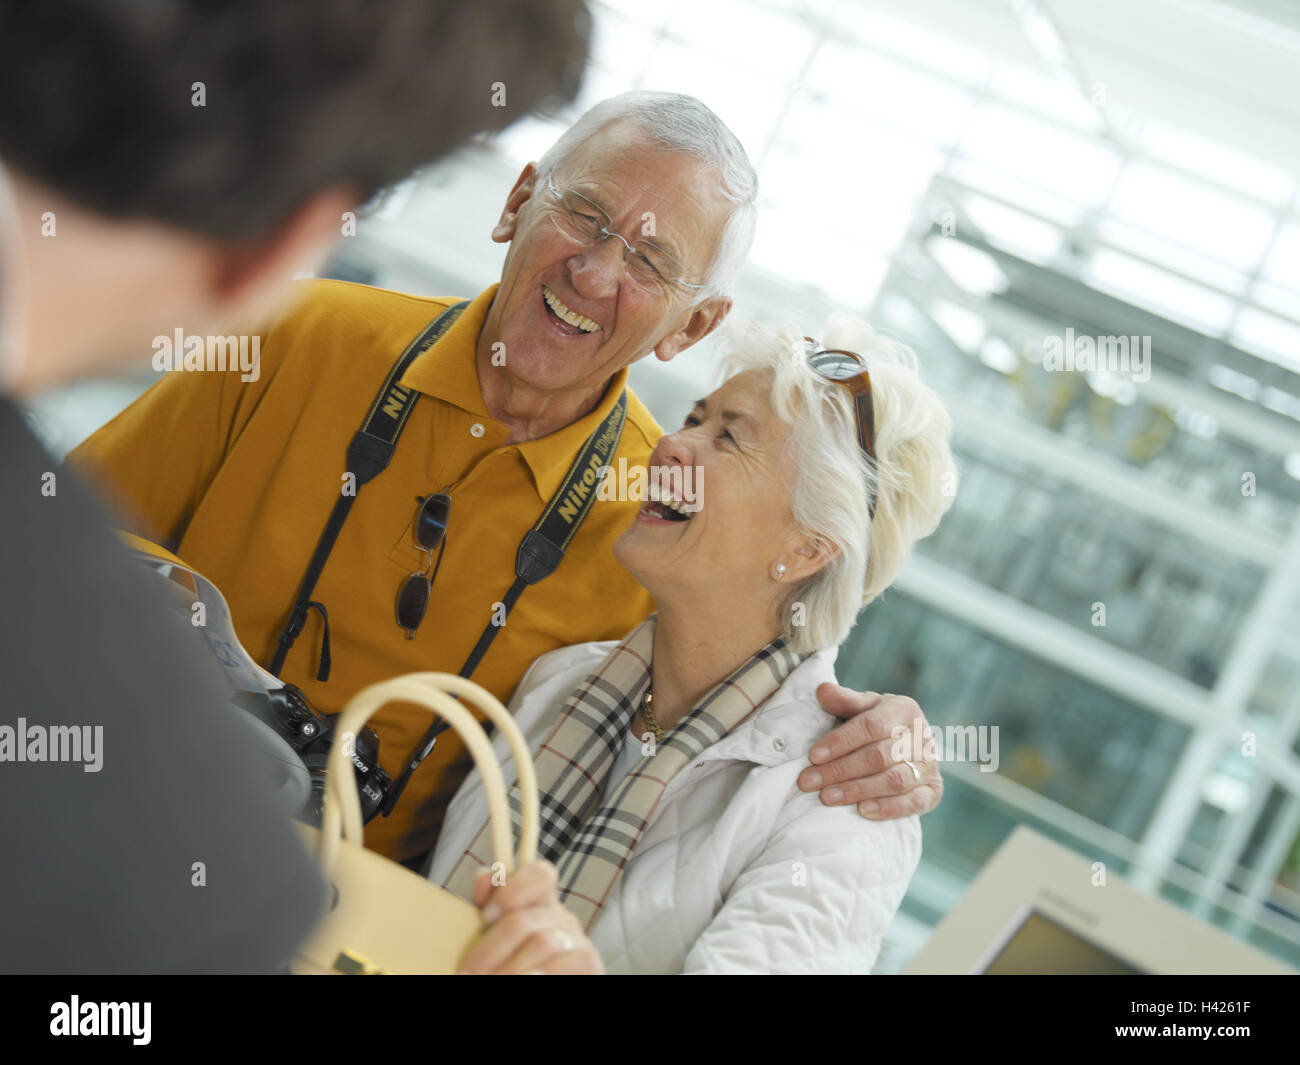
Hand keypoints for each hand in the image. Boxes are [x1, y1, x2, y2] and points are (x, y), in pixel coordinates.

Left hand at [457, 859, 603, 974]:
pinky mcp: (590, 965)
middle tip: (465, 973)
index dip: (513, 888)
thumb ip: (489, 908)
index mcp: (541, 905)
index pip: (540, 874)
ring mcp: (579, 942)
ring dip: (508, 969)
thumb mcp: (494, 938)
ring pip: (542, 943)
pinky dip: (531, 976)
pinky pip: (557, 968)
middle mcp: (563, 919)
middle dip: (490, 949)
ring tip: (487, 982)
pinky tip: (523, 980)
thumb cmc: (509, 965)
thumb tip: (485, 876)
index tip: (485, 916)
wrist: (537, 987)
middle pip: (525, 919)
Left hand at [799, 683, 943, 819]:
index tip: (813, 756)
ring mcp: (930, 765)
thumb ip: (844, 700)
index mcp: (903, 709)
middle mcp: (921, 736)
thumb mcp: (864, 706)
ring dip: (858, 790)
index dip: (841, 741)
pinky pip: (914, 803)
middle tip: (809, 782)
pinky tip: (863, 811)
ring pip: (894, 780)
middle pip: (879, 756)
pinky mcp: (934, 791)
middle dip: (840, 770)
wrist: (909, 743)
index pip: (870, 726)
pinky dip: (889, 808)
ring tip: (827, 797)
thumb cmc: (879, 722)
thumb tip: (822, 691)